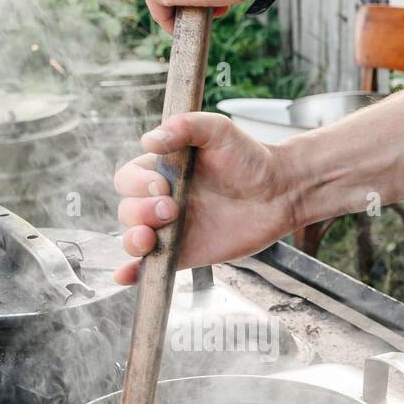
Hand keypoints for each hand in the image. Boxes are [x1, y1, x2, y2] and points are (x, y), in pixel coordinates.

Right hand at [113, 113, 294, 284]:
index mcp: (162, 170)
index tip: (162, 184)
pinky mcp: (183, 254)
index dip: (137, 184)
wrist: (279, 192)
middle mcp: (161, 200)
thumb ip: (185, 126)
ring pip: (134, 239)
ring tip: (150, 238)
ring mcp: (170, 230)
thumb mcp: (218, 130)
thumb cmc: (248, 158)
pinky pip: (151, 267)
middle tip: (172, 209)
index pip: (128, 179)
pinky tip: (124, 276)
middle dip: (141, 212)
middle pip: (128, 210)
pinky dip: (133, 274)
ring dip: (133, 241)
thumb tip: (150, 139)